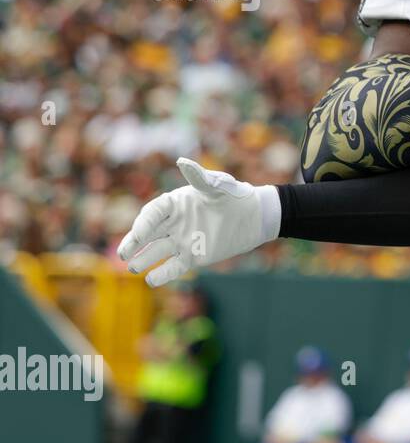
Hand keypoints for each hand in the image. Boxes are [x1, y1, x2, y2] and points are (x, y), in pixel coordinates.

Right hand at [117, 158, 280, 286]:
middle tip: (123, 253)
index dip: (144, 223)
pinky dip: (163, 274)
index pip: (153, 213)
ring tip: (133, 267)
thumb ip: (199, 178)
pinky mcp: (192, 256)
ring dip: (144, 259)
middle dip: (134, 243)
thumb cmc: (233, 195)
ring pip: (157, 252)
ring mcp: (181, 241)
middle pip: (148, 234)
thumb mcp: (217, 186)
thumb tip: (183, 162)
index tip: (139, 233)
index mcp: (173, 204)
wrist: (253, 216)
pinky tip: (152, 280)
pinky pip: (173, 266)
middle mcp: (172, 223)